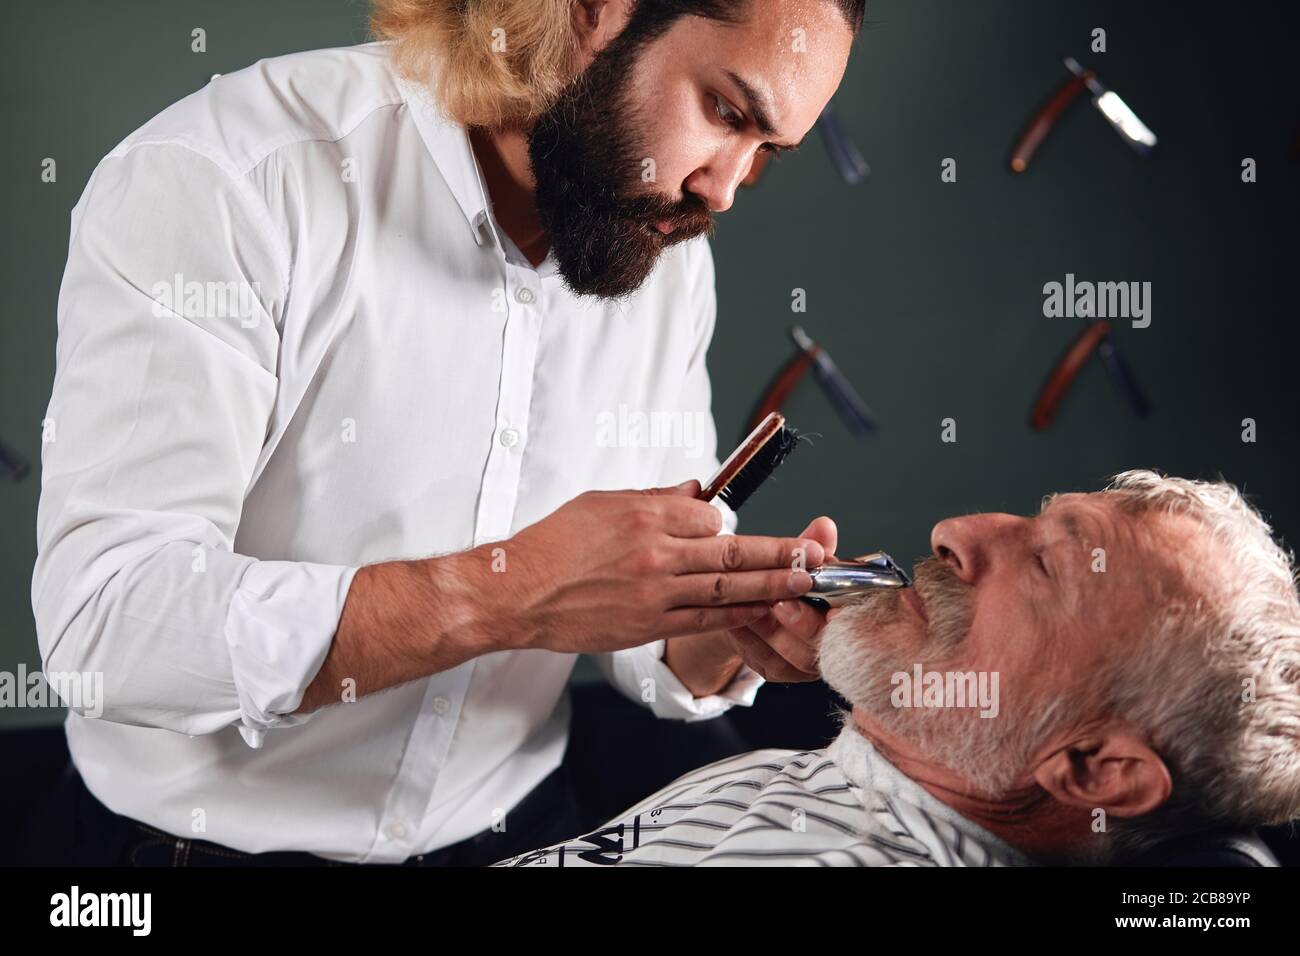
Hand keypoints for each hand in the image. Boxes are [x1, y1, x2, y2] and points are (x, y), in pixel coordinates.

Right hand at [491, 480, 825, 654]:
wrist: (519, 592)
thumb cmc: (554, 544)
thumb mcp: (601, 503)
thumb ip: (653, 498)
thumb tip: (694, 491)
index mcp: (645, 515)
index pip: (708, 516)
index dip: (723, 522)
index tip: (725, 528)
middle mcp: (656, 552)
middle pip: (731, 549)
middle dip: (779, 551)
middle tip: (816, 551)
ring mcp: (655, 592)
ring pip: (727, 587)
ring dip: (773, 584)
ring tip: (808, 581)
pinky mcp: (649, 624)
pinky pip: (704, 620)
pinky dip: (737, 616)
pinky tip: (763, 612)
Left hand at [723, 516, 836, 682]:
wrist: (762, 605)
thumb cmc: (791, 582)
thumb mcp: (804, 560)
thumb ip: (815, 545)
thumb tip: (824, 526)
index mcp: (849, 621)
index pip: (854, 629)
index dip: (846, 622)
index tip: (832, 609)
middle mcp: (832, 649)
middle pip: (821, 648)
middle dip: (801, 625)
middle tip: (780, 602)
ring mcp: (803, 665)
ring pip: (789, 657)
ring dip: (768, 629)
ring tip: (750, 603)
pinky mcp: (776, 670)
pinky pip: (762, 660)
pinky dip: (747, 638)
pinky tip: (735, 618)